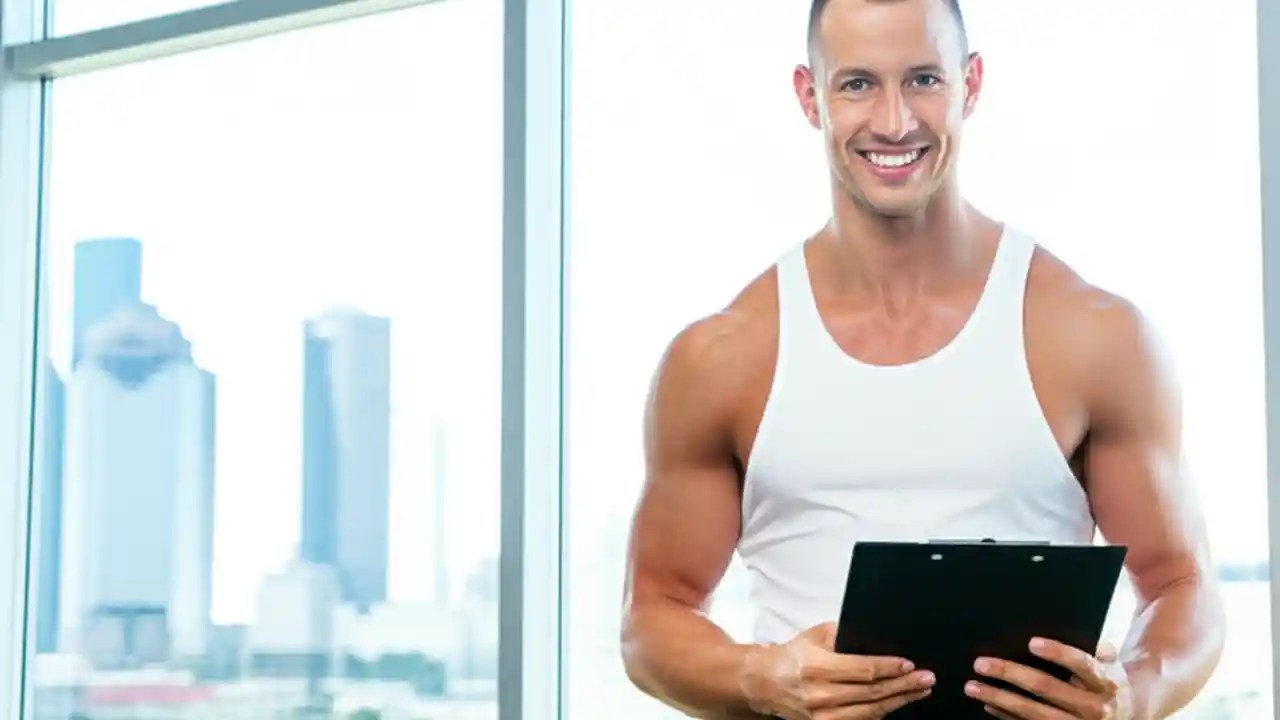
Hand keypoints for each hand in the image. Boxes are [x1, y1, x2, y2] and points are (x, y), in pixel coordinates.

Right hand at [742, 622, 935, 719]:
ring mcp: (822, 716)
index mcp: (817, 667)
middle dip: (904, 686)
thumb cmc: (793, 655)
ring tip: (919, 692)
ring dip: (899, 701)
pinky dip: (881, 713)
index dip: (890, 668)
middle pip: (872, 692)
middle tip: (927, 679)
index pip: (863, 670)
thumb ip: (845, 634)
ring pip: (870, 711)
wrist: (765, 682)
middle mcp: (820, 695)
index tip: (911, 664)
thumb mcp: (816, 635)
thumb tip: (877, 634)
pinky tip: (896, 703)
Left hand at [966, 638, 1133, 718]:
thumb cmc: (1106, 680)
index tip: (1031, 642)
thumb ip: (1096, 646)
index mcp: (1105, 681)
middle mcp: (1094, 707)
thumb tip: (1065, 619)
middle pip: (1046, 688)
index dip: (1058, 653)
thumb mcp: (1109, 662)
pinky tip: (988, 705)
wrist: (1129, 717)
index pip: (1081, 664)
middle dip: (1010, 675)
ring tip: (972, 686)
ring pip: (1033, 714)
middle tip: (981, 663)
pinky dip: (1006, 717)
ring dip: (999, 699)